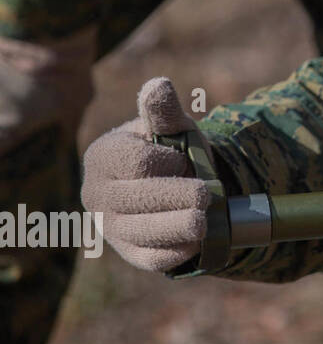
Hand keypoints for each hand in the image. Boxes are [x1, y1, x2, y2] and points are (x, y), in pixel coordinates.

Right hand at [81, 77, 210, 271]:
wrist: (181, 185)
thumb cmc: (173, 149)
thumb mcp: (172, 128)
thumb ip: (163, 111)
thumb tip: (158, 85)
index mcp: (103, 156)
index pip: (134, 163)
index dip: (165, 162)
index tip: (181, 160)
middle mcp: (97, 194)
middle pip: (136, 199)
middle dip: (176, 195)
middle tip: (204, 193)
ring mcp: (111, 226)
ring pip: (140, 232)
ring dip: (176, 226)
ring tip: (202, 220)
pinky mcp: (132, 252)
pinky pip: (150, 257)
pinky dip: (174, 251)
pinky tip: (194, 242)